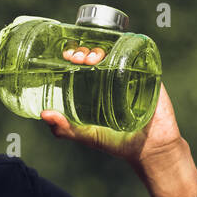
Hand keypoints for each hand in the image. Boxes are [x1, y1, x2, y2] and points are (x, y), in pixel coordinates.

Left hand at [40, 45, 184, 167]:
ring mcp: (132, 74)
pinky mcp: (150, 75)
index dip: (74, 54)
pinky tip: (120, 49)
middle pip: (98, 51)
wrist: (151, 150)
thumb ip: (65, 129)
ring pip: (117, 49)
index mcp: (97, 85)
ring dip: (103, 47)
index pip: (83, 61)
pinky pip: (141, 55)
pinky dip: (131, 46)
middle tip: (78, 59)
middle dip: (86, 49)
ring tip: (93, 58)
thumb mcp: (88, 136)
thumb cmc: (119, 143)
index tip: (66, 56)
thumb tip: (44, 115)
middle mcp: (113, 76)